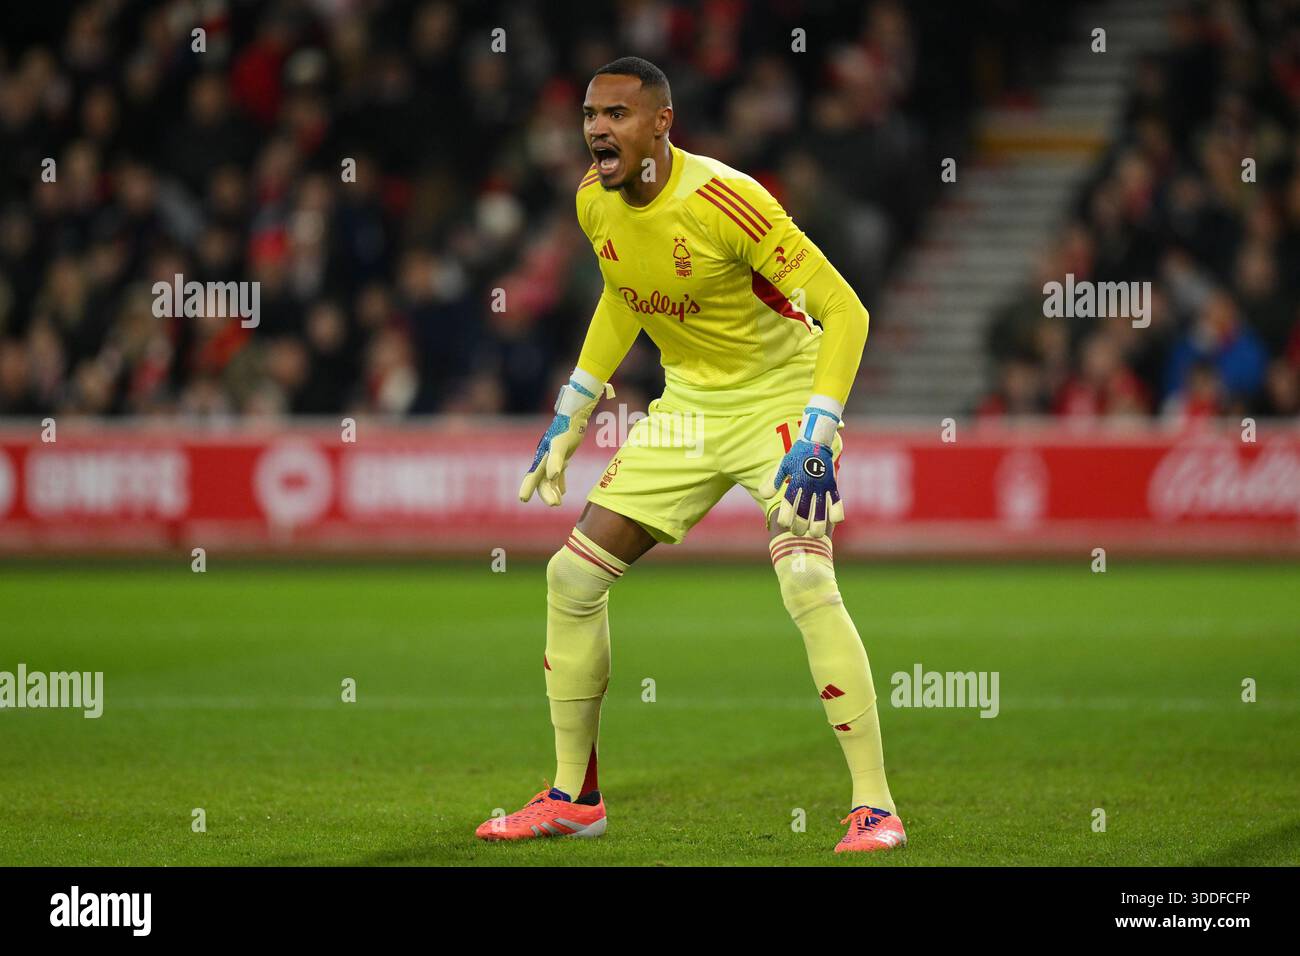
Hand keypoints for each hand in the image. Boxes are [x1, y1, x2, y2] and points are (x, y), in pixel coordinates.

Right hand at [519, 376, 603, 506]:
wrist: (575, 415)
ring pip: (550, 477)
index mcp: (542, 456)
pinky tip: (562, 491)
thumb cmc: (567, 429)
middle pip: (542, 479)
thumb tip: (552, 476)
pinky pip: (558, 472)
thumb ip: (556, 460)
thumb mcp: (562, 444)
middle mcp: (544, 457)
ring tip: (559, 502)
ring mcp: (552, 457)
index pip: (533, 475)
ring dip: (553, 490)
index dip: (527, 487)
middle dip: (547, 493)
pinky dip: (559, 481)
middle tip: (555, 504)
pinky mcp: (561, 455)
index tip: (523, 499)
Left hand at [760, 406, 844, 537]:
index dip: (785, 517)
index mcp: (795, 481)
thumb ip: (773, 481)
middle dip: (800, 526)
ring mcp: (822, 486)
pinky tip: (833, 521)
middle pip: (804, 513)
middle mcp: (808, 486)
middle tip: (797, 532)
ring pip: (821, 512)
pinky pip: (837, 502)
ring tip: (815, 534)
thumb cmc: (796, 455)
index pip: (788, 504)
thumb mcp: (782, 466)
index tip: (784, 524)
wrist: (815, 440)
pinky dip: (836, 513)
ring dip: (818, 526)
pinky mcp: (832, 485)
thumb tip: (764, 495)